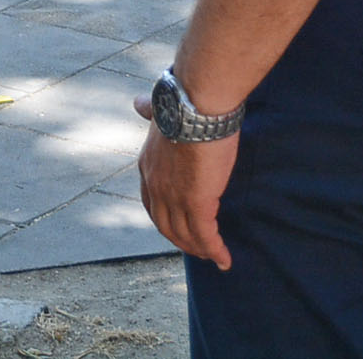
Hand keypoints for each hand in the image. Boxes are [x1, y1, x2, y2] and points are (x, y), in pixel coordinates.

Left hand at [134, 93, 238, 269]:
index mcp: (147, 166)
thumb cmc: (183, 102)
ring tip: (212, 257)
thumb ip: (150, 111)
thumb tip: (138, 102)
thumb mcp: (160, 111)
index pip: (151, 203)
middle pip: (165, 225)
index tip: (176, 226)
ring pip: (185, 235)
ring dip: (199, 250)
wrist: (196, 103)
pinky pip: (206, 236)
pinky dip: (214, 250)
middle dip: (181, 240)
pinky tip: (224, 259)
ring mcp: (174, 197)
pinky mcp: (197, 203)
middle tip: (196, 249)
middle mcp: (156, 186)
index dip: (164, 218)